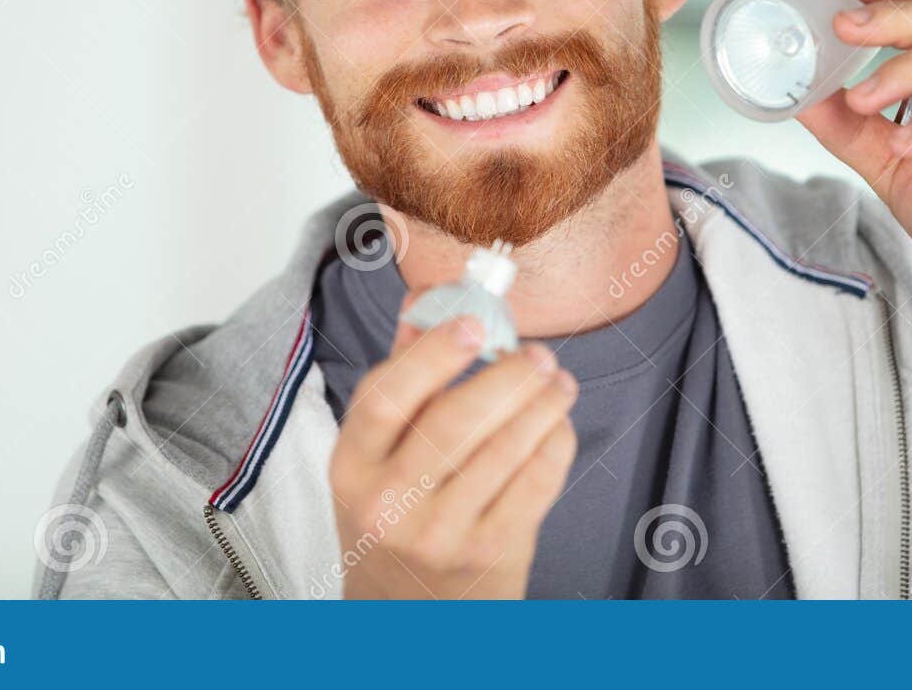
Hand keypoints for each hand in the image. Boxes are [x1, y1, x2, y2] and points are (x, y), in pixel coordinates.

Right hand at [328, 307, 577, 598]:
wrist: (407, 614)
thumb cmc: (396, 514)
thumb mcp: (377, 454)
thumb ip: (403, 372)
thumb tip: (427, 298)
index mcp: (351, 466)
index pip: (384, 398)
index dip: (432, 354)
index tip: (475, 321)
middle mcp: (388, 504)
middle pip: (453, 422)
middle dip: (507, 377)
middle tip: (538, 354)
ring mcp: (439, 534)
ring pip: (503, 451)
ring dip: (543, 405)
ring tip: (560, 381)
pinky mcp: (488, 553)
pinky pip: (534, 485)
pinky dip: (555, 445)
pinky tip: (558, 424)